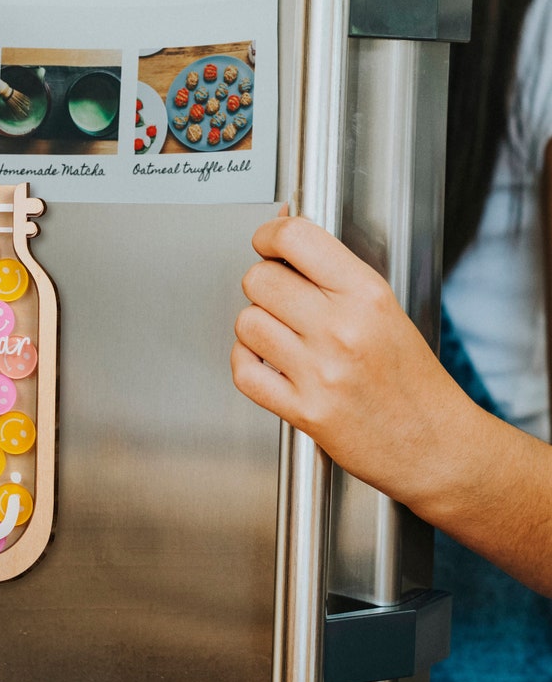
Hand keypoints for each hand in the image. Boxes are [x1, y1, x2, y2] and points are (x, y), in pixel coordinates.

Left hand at [230, 215, 551, 596]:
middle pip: (260, 279)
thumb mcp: (387, 311)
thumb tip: (284, 239)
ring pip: (247, 322)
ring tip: (279, 336)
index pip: (296, 239)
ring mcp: (321, 371)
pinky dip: (246, 364)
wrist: (438, 447)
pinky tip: (266, 363)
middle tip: (279, 298)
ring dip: (255, 327)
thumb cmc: (414, 382)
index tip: (267, 242)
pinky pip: (244, 372)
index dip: (269, 235)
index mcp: (367, 296)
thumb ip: (335, 277)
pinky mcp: (305, 411)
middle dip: (262, 285)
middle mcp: (343, 329)